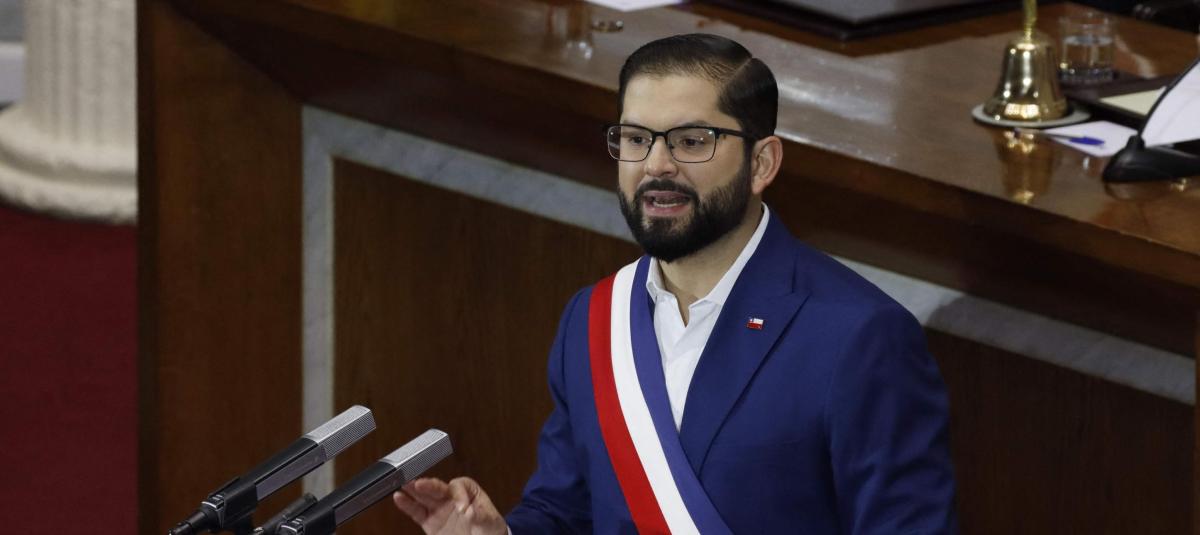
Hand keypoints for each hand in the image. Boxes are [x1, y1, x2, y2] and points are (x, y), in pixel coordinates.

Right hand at [393, 477, 507, 534]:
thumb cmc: (489, 528)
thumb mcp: (490, 522)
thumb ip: (481, 516)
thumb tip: (470, 512)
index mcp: (468, 492)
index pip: (459, 486)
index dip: (459, 495)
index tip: (462, 508)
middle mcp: (451, 497)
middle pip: (437, 487)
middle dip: (428, 485)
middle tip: (420, 484)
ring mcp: (439, 509)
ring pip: (424, 496)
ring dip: (414, 490)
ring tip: (403, 484)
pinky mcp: (430, 522)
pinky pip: (417, 512)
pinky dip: (407, 505)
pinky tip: (399, 498)